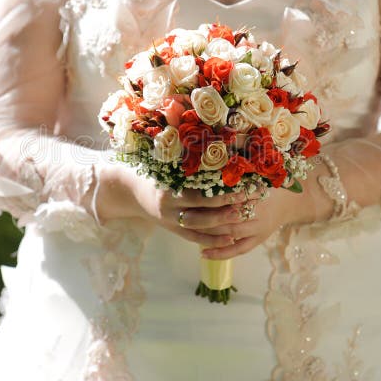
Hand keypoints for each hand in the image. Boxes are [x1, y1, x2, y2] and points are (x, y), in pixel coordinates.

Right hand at [97, 163, 263, 248]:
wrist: (130, 192)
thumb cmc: (153, 171)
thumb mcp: (165, 164)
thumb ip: (187, 158)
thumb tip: (217, 142)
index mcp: (168, 191)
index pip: (200, 193)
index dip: (222, 190)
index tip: (242, 183)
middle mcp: (170, 209)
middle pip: (204, 210)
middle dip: (228, 204)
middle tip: (250, 198)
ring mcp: (172, 222)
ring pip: (202, 225)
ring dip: (224, 222)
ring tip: (244, 216)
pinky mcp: (175, 231)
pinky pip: (196, 237)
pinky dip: (213, 239)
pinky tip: (231, 238)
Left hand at [193, 184, 297, 259]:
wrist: (289, 201)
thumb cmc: (266, 184)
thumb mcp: (253, 175)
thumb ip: (233, 175)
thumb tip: (203, 169)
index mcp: (256, 191)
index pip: (228, 197)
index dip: (208, 198)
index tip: (189, 197)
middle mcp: (258, 212)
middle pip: (227, 216)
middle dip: (204, 217)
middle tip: (183, 215)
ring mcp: (259, 228)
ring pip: (230, 233)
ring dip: (209, 234)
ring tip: (189, 231)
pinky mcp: (258, 240)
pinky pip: (238, 250)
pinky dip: (220, 253)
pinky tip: (203, 254)